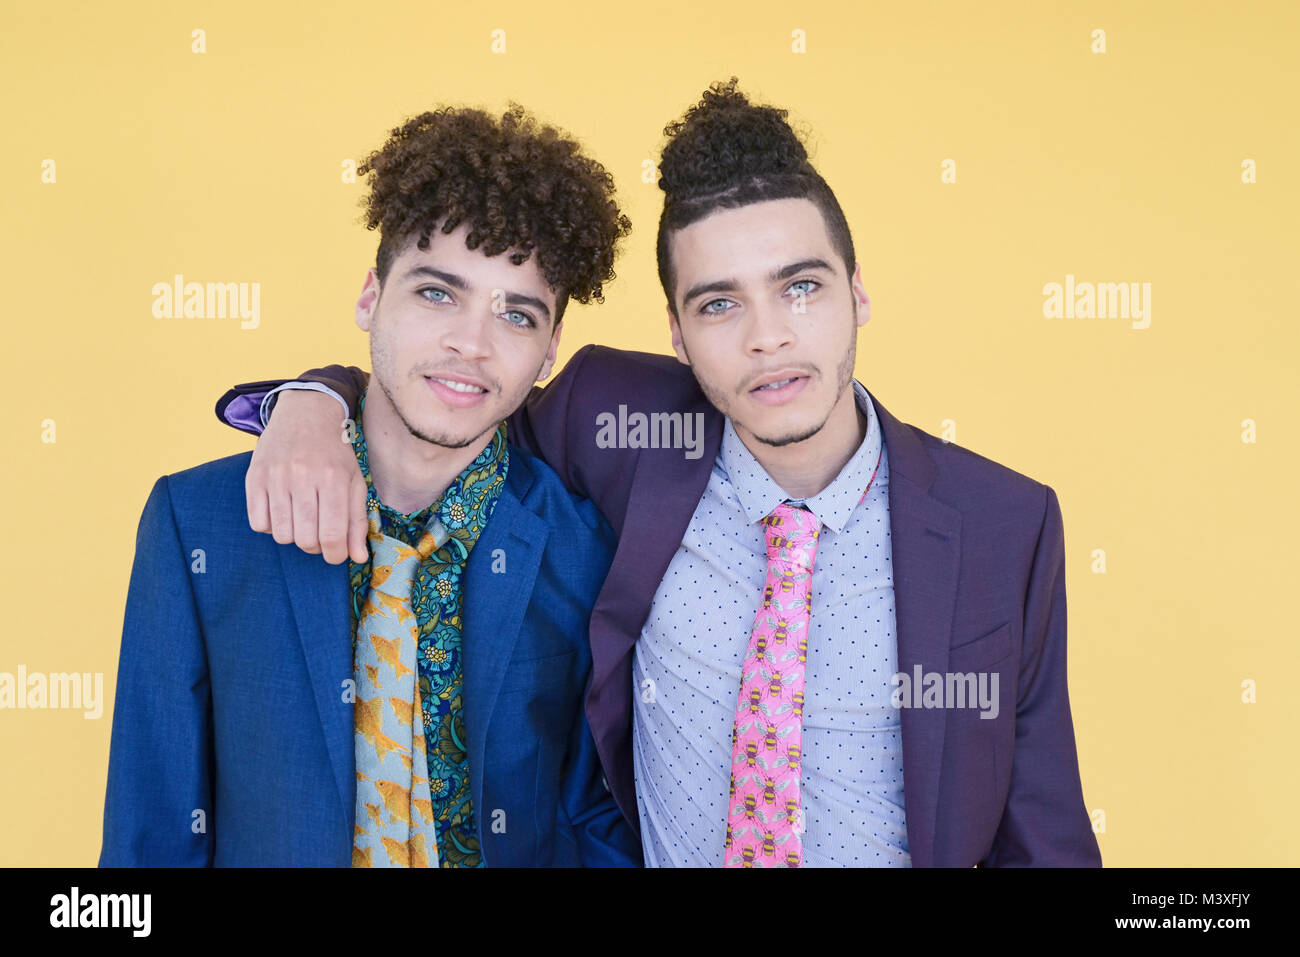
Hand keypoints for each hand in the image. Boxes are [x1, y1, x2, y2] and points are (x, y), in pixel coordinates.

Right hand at [245, 390, 368, 563]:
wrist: (306, 413)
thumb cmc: (335, 453)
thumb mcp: (354, 482)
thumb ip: (357, 522)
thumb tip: (358, 558)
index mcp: (333, 479)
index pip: (332, 535)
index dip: (335, 555)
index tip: (336, 554)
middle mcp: (303, 477)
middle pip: (305, 540)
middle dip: (315, 547)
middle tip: (319, 534)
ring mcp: (276, 477)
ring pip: (281, 535)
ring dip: (293, 536)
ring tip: (301, 519)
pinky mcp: (254, 477)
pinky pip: (258, 524)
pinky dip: (271, 526)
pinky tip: (282, 511)